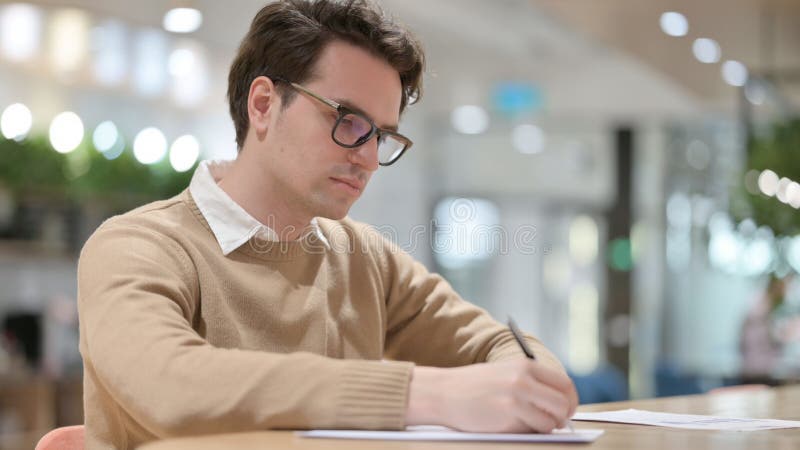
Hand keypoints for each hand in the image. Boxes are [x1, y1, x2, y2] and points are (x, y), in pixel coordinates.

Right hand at [406, 359, 577, 432]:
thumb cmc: (474, 385)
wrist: (443, 392)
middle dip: (562, 418)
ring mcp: (516, 398)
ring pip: (550, 422)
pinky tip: (510, 424)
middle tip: (554, 424)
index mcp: (526, 365)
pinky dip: (527, 432)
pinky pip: (531, 431)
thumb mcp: (506, 373)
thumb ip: (531, 383)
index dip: (570, 401)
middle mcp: (524, 380)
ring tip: (527, 424)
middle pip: (563, 404)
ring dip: (544, 428)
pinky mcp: (507, 416)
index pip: (564, 384)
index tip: (566, 411)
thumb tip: (560, 403)